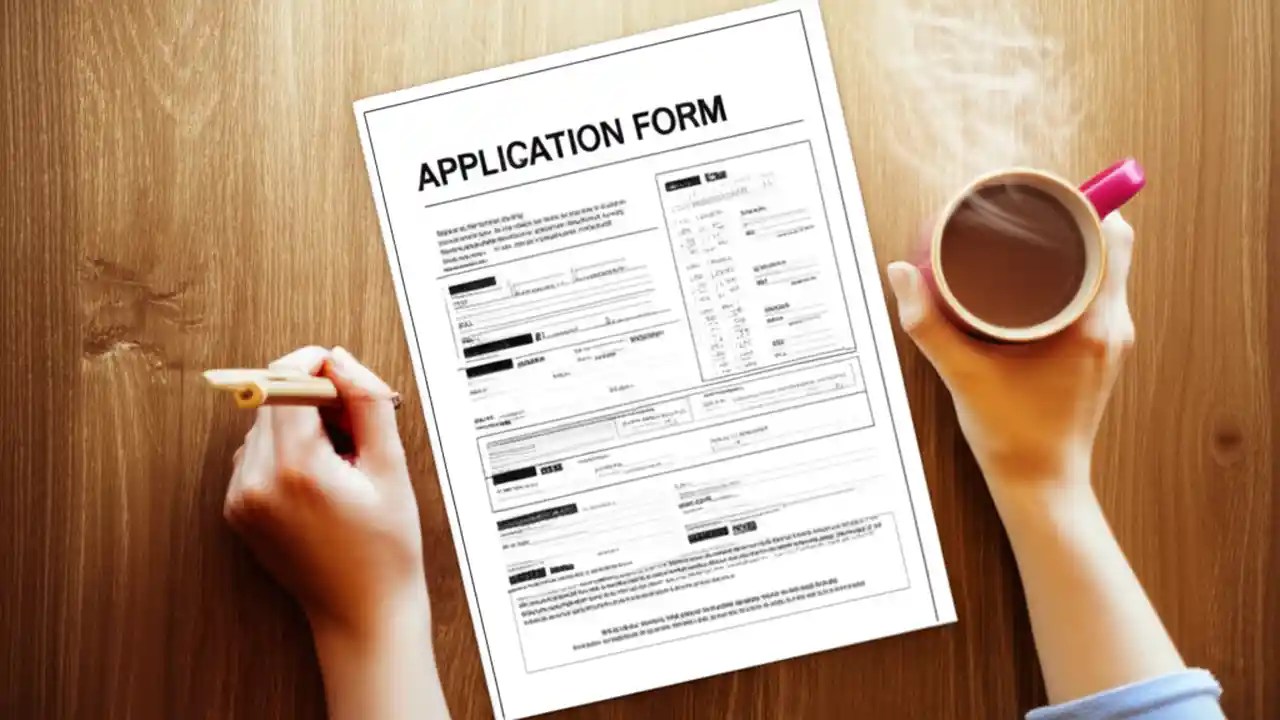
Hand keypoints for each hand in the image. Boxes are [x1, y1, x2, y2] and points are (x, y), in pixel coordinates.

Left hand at [224, 346, 426, 639]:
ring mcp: (241, 499)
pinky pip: (255, 456)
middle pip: (274, 401)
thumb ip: (367, 402)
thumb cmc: (384, 550)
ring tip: (339, 462)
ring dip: (298, 426)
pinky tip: (319, 480)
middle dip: (313, 400)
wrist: (363, 611)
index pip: (286, 380)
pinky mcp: (237, 510)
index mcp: (296, 468)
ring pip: (263, 427)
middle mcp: (257, 481)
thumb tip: (342, 360)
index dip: (315, 363)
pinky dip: (285, 453)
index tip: (340, 371)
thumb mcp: (390, 467)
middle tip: (354, 431)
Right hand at [885, 213, 1135, 486]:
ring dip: (1073, 249)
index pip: (1114, 237)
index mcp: (1092, 324)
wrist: (1040, 485)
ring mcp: (1111, 340)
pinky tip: (1037, 278)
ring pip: (1105, 270)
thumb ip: (927, 322)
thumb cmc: (1013, 436)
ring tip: (1026, 240)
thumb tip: (900, 274)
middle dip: (1071, 220)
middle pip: (1111, 247)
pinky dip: (1072, 277)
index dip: (1084, 205)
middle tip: (1024, 214)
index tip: (1045, 197)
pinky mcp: (1100, 352)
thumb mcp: (962, 373)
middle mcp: (1113, 326)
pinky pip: (1096, 295)